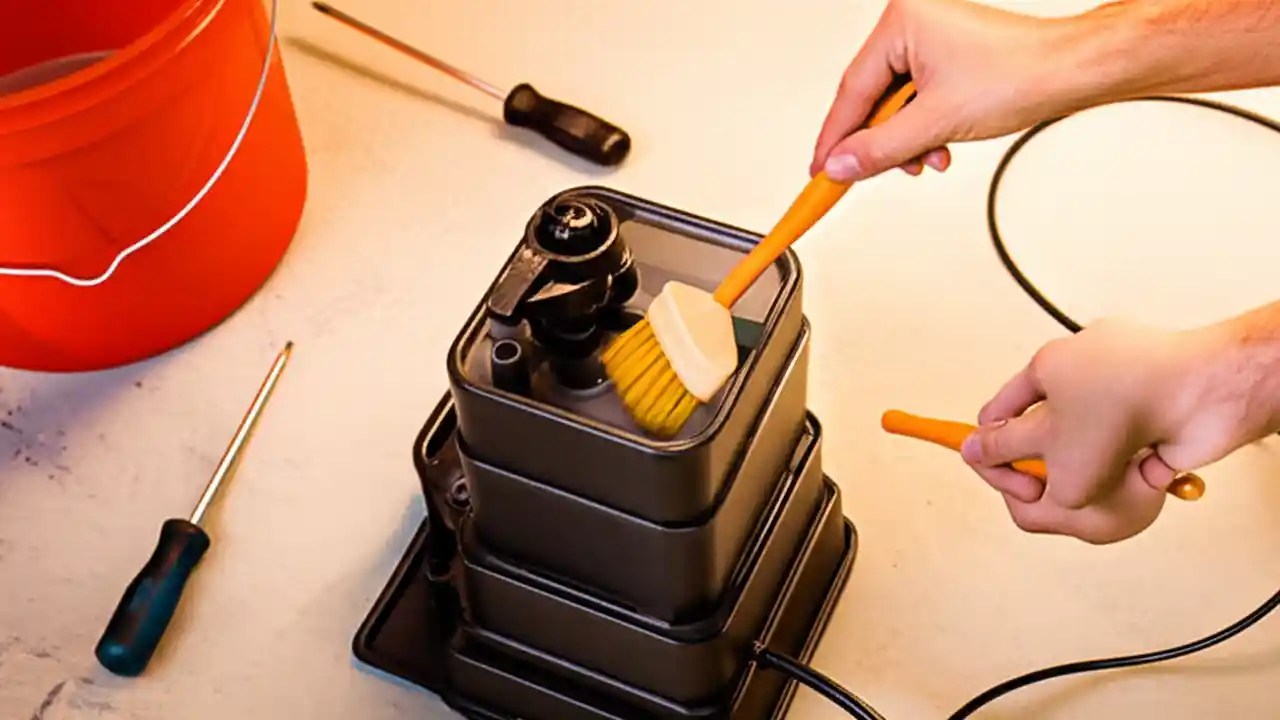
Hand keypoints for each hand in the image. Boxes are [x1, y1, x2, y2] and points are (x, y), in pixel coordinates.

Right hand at [811, 0, 1110, 180]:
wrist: (1070, 72)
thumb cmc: (1021, 74)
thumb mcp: (936, 122)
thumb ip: (879, 149)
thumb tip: (840, 165)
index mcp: (902, 21)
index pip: (852, 90)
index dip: (835, 138)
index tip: (820, 170)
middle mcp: (911, 21)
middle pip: (871, 97)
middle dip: (877, 141)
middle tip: (860, 175)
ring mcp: (928, 37)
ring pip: (893, 103)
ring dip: (903, 140)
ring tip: (923, 159)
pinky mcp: (944, 55)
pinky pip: (914, 98)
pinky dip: (920, 129)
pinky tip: (935, 146)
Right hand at [959, 318, 1268, 543]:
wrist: (1203, 390)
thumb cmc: (1124, 405)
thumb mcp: (1049, 446)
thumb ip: (1005, 456)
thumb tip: (974, 452)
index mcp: (1045, 368)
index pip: (999, 415)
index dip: (996, 452)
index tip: (1006, 478)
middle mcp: (1080, 368)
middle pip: (1044, 429)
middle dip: (1049, 464)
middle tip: (1056, 486)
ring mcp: (1121, 382)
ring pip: (1086, 440)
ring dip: (1091, 466)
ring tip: (1105, 477)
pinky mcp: (1155, 399)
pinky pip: (1125, 441)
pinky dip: (1126, 462)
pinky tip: (1135, 472)